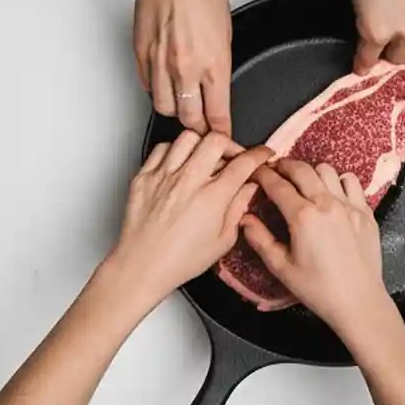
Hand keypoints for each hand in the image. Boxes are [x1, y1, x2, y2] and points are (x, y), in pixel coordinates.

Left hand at [111, 131, 273, 301]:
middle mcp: (188, 181)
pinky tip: (179, 164)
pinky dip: (174, 151)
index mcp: (212, 197)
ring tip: (204, 159)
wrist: (142, 266)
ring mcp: (164, 176)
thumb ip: (239, 208)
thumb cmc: (180, 260)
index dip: (258, 155)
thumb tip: (249, 188)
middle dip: (230, 144)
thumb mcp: (222, 241)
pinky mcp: (144, 177)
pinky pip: (162, 148)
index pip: (243, 163)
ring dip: (201, 145)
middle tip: (232, 157)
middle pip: (216, 140)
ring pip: (188, 138)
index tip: (262, 155)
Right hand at [134, 0, 232, 134]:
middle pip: (190, 118)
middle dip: (198, 126)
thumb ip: (218, 64)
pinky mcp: (141, 55)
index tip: (223, 138)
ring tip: (182, 103)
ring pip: (165, 107)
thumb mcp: (225, 32)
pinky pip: (149, 86)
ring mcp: (161, 64)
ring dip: (176, 109)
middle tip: (202, 125)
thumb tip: (215, 85)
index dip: (221, 132)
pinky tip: (165, 82)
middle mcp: (186, 68)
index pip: (218, 114)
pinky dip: (157, 90)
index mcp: (213, 64)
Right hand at [240, 160, 395, 335]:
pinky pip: (351, 182)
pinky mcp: (365, 212)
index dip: (263, 175)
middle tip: (276, 171)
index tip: (256, 172)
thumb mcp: (281, 268)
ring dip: (311, 172)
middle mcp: (327, 204)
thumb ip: (260, 240)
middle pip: (302, 170)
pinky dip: (338, 180)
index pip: (278, 185)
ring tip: (304, 183)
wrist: (358, 301)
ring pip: (327, 171)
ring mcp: (349, 206)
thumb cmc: (318, 289)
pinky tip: (332, 192)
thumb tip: (244, 219)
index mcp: (303, 218)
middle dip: (285, 166)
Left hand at [347, 0, 404, 74]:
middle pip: (393, 59)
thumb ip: (358, 8)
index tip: (361, 66)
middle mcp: (398, 31)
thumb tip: (360, 10)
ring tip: (400, 34)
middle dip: (385, 55)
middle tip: (380, 46)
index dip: (362, 65)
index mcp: (373, 29)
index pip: (366, 61)